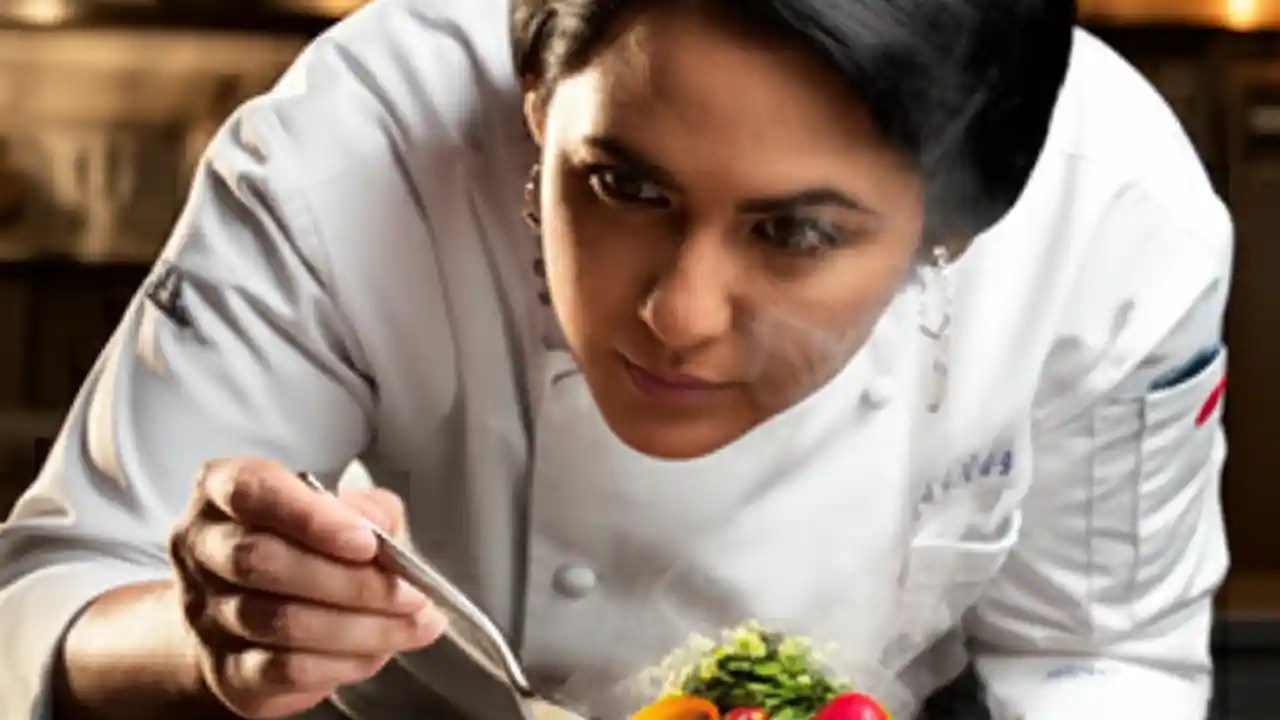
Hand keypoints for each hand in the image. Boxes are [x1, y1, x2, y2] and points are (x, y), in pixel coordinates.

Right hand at [168, 458, 447, 718]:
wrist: (249, 619)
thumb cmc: (304, 548)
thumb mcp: (345, 510)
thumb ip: (368, 510)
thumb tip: (380, 532)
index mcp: (223, 491)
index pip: (253, 491)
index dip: (310, 517)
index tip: (366, 541)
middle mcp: (204, 548)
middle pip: (262, 561)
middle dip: (350, 580)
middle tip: (410, 593)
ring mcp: (205, 613)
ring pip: (279, 621)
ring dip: (360, 626)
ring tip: (412, 623)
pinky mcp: (225, 670)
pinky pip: (282, 669)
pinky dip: (342, 662)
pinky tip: (378, 651)